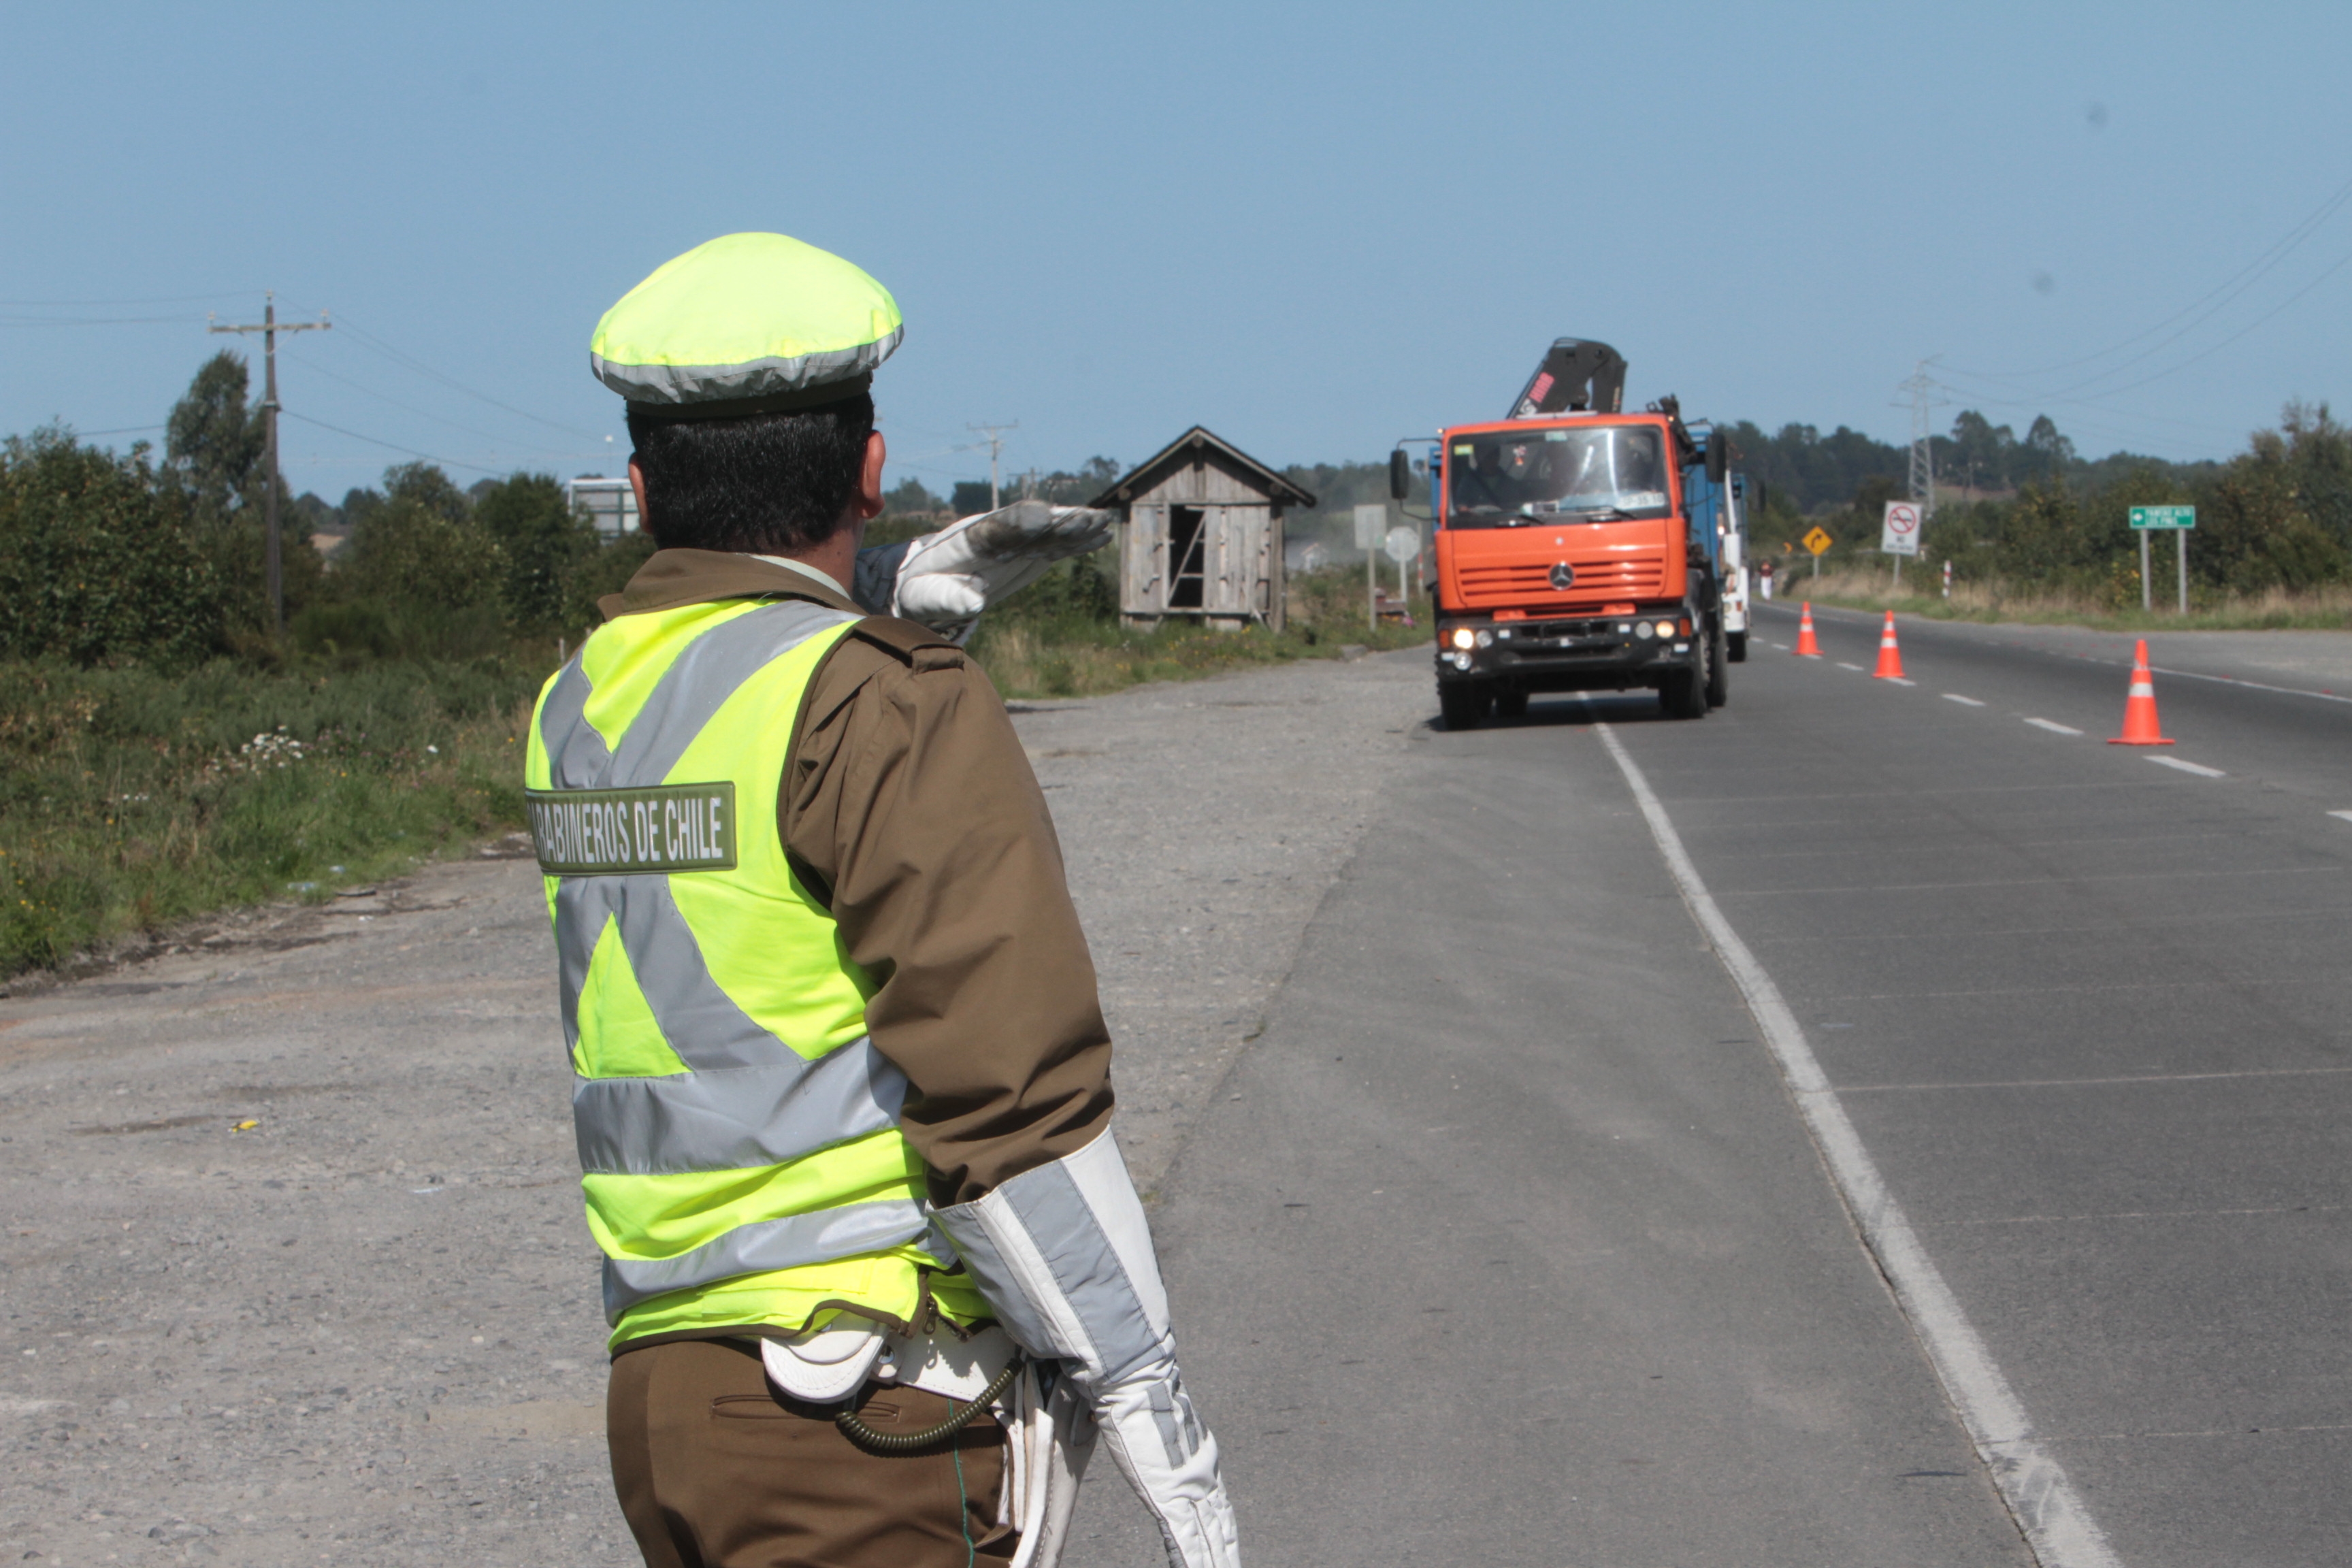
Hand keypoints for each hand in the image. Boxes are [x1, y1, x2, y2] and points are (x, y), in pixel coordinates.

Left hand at [889, 500, 1114, 642]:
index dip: (1017, 522)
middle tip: (1086, 516)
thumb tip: (973, 600)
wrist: (923, 581)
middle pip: (1028, 526)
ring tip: (1103, 521)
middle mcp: (992, 536)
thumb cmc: (919, 592)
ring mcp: (1012, 544)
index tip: (1041, 514)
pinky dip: (1077, 543)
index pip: (992, 530)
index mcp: (962, 543)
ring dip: (1074, 527)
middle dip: (1056, 521)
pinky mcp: (1025, 555)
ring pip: (1046, 533)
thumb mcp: (923, 599)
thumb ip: (945, 598)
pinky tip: (1102, 536)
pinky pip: (1055, 546)